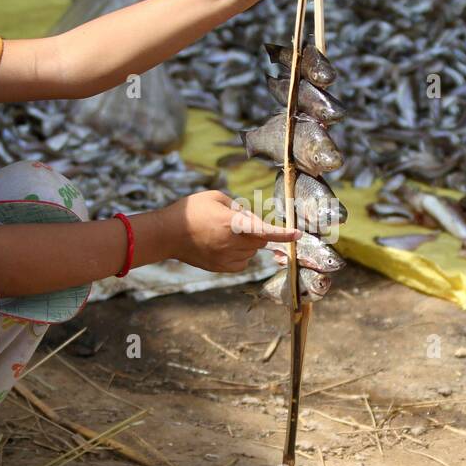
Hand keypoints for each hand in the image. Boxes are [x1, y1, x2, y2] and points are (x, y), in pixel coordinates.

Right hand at [165, 191, 300, 272]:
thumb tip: (253, 220)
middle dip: (259, 231)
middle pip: (260, 240)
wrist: (167, 234)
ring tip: (223, 233)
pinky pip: (242, 262)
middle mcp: (231, 243)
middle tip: (239, 222)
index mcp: (231, 223)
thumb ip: (239, 207)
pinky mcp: (221, 268)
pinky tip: (222, 245)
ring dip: (247, 242)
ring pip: (251, 251)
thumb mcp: (215, 197)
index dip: (283, 233)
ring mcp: (226, 258)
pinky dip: (240, 254)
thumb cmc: (191, 211)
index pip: (263, 230)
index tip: (298, 235)